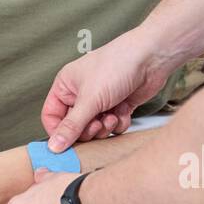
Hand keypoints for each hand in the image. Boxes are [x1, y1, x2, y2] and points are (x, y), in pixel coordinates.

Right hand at [40, 29, 173, 151]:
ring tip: (112, 116)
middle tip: (97, 125)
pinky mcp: (118, 105)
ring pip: (94, 128)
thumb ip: (71, 126)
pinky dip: (118, 122)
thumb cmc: (116, 65)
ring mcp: (100, 100)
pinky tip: (124, 111)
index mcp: (66, 86)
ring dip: (104, 127)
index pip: (51, 116)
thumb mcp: (89, 99)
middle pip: (74, 126)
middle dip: (87, 129)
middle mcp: (81, 94)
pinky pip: (112, 125)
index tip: (67, 143)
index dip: (58, 131)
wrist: (152, 57)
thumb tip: (54, 146)